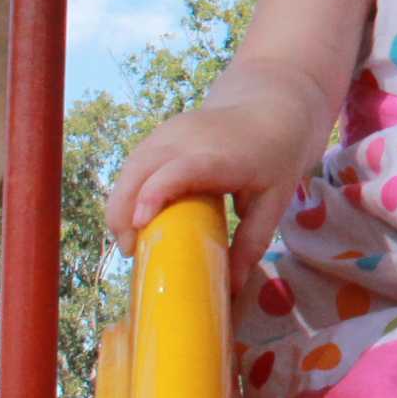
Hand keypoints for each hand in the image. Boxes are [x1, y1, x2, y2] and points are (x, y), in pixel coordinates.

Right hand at [102, 100, 314, 294]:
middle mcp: (189, 138)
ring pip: (129, 169)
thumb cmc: (275, 157)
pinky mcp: (160, 134)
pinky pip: (133, 165)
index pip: (181, 169)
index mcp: (221, 156)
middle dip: (125, 213)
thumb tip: (232, 290)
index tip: (141, 222)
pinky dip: (127, 193)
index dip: (157, 192)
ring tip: (132, 241)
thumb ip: (252, 243)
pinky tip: (134, 219)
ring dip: (120, 205)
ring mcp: (170, 132)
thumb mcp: (274, 201)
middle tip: (135, 253)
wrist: (271, 107)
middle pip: (140, 171)